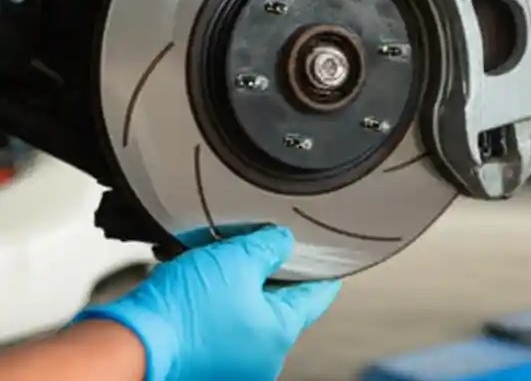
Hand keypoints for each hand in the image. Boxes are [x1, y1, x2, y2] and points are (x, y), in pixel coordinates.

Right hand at [74, 226, 340, 380]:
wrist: (127, 346)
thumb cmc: (180, 314)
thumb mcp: (236, 260)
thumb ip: (269, 247)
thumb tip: (283, 242)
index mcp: (280, 334)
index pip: (316, 296)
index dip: (319, 269)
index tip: (324, 257)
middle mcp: (261, 359)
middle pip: (277, 306)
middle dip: (266, 276)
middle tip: (255, 250)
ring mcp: (230, 367)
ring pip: (243, 316)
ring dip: (232, 291)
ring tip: (214, 266)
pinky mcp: (200, 366)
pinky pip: (216, 329)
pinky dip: (210, 308)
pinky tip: (192, 288)